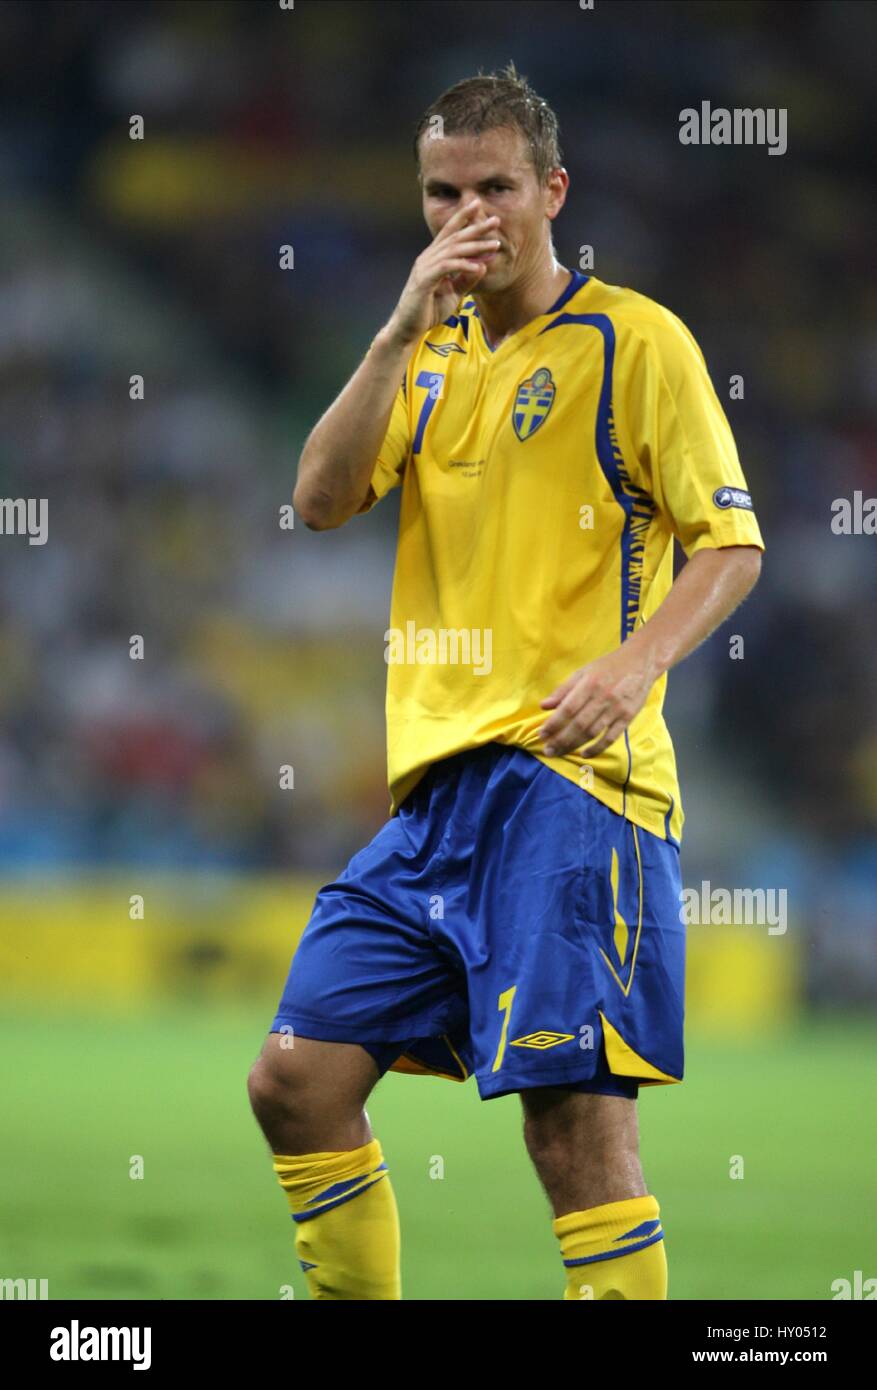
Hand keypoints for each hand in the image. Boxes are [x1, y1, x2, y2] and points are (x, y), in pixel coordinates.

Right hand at [384, 200, 501, 346]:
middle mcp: (427, 258)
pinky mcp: (424, 281)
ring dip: (476, 247)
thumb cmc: (428, 310)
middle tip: (496, 220)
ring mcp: (425, 268)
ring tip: (495, 245)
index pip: (449, 232)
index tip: (478, 205)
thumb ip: (466, 280)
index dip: (463, 217)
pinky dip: (463, 266)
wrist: (408, 328)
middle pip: (454, 237)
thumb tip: (482, 267)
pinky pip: (446, 268)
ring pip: (453, 251)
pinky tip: (478, 268)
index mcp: (433, 258)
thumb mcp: (453, 294)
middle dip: (476, 227)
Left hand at [538, 642, 660, 758]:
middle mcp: (603, 697)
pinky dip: (597, 748)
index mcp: (589, 683)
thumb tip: (543, 706)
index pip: (568, 709)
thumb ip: (563, 690)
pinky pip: (610, 737)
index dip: (553, 723)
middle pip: (579, 724)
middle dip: (560, 739)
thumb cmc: (608, 666)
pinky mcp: (628, 717)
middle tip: (548, 750)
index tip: (541, 734)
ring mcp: (617, 708)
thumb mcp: (584, 672)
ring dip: (574, 745)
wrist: (641, 662)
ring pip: (592, 732)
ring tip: (559, 752)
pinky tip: (585, 754)